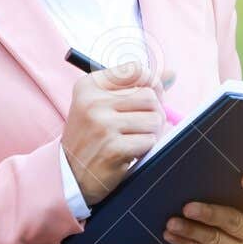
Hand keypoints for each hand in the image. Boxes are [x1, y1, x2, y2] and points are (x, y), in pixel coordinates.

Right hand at [60, 60, 165, 205]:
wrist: (70, 174)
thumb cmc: (92, 135)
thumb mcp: (105, 104)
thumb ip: (138, 86)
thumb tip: (172, 73)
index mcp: (89, 85)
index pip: (136, 70)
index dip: (151, 85)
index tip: (146, 101)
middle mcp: (93, 102)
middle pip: (149, 95)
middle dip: (154, 112)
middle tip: (143, 125)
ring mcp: (102, 125)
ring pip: (154, 118)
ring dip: (151, 132)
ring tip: (134, 139)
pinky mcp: (113, 148)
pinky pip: (149, 141)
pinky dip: (145, 148)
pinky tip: (130, 152)